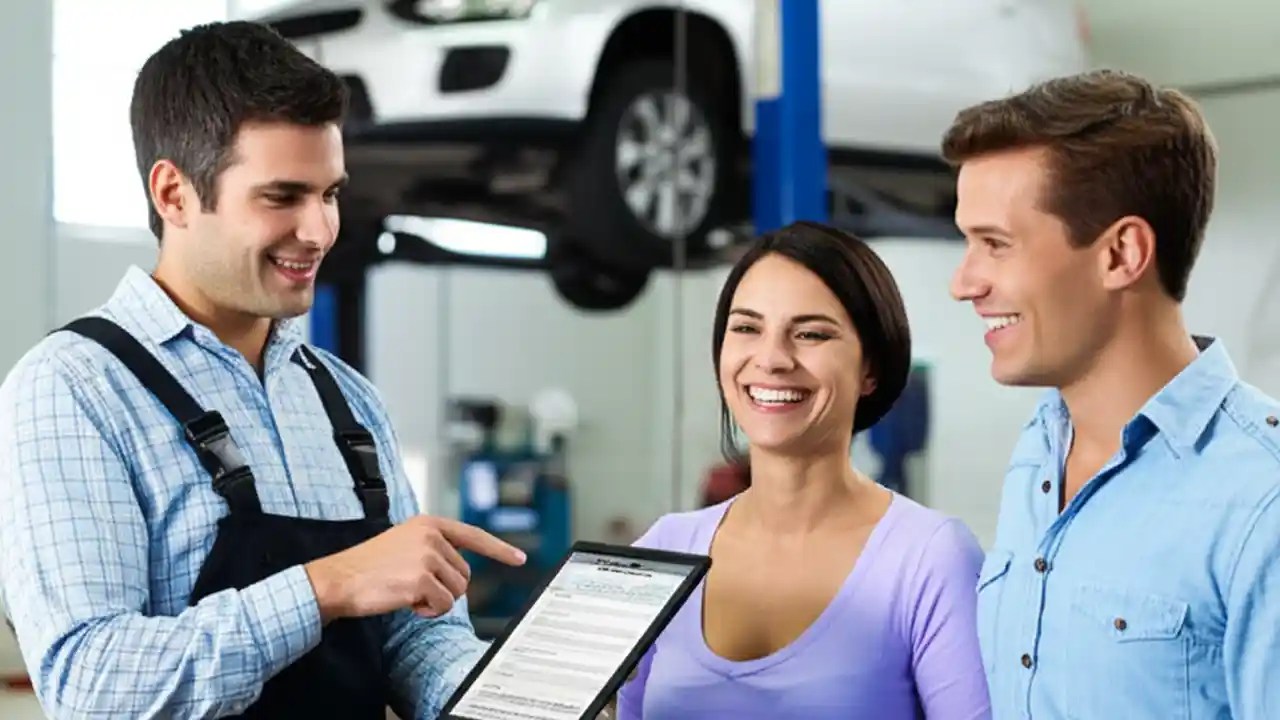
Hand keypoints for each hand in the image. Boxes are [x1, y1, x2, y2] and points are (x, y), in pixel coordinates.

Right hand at [303, 515, 525, 621]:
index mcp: (428, 524)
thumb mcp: (403, 544)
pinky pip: (442, 606)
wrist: (337, 579)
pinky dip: (427, 611)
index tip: (520, 559)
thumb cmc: (368, 567)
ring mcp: (426, 557)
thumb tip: (460, 572)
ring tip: (407, 592)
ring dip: (436, 601)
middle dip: (446, 588)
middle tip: (416, 587)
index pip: (473, 535)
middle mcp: (430, 537)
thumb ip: (433, 549)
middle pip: (465, 574)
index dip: (499, 549)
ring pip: (456, 592)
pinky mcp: (420, 579)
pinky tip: (406, 603)